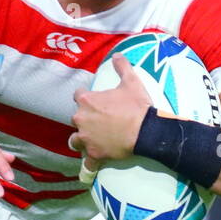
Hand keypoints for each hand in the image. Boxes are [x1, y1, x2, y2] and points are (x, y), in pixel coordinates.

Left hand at [69, 54, 152, 181]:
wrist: (146, 131)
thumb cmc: (137, 106)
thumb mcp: (131, 82)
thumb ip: (122, 67)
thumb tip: (118, 55)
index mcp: (87, 101)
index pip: (77, 95)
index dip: (84, 97)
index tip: (91, 100)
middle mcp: (81, 119)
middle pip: (75, 118)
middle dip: (84, 119)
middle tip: (97, 121)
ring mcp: (86, 138)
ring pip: (74, 140)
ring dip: (80, 139)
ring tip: (89, 140)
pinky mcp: (94, 153)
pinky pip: (87, 162)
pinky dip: (89, 163)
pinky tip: (92, 165)